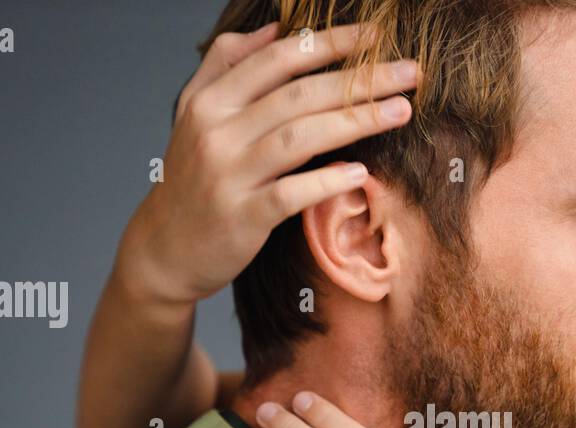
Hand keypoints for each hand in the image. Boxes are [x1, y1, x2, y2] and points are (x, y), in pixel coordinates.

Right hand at [119, 22, 417, 306]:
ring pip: (300, 138)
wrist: (165, 249)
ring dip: (356, 121)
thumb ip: (227, 65)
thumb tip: (272, 29)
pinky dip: (327, 181)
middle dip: (360, 80)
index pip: (279, 59)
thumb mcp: (195, 114)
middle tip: (410, 72)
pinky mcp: (242, 217)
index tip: (375, 36)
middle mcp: (218, 132)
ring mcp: (229, 175)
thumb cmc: (193, 180)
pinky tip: (362, 174)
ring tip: (401, 111)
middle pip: (299, 95)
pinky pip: (291, 193)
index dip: (330, 43)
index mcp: (211, 101)